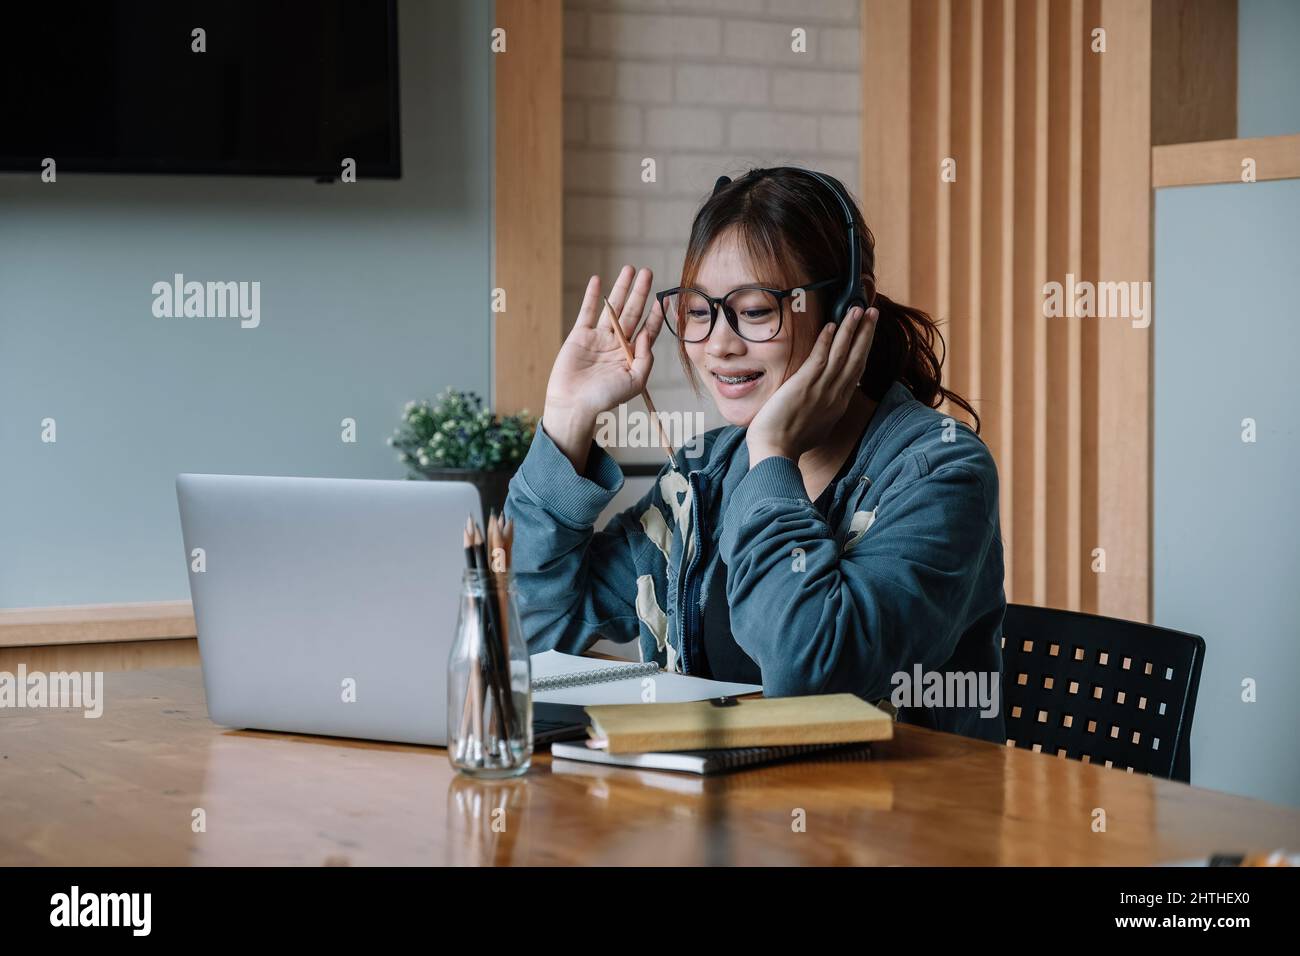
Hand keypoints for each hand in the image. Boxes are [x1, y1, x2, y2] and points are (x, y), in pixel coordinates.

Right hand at [542, 265, 663, 469]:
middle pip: (631, 312)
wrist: (575, 404)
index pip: (646, 330)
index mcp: (630, 355)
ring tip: (629, 269)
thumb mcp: (635, 382)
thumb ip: (645, 358)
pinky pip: (587, 311)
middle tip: (647, 272)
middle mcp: (616, 344)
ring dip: (620, 288)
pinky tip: (597, 280)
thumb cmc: (605, 398)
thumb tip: (646, 335)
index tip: (663, 300)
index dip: (655, 315)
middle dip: (640, 292)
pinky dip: (591, 295)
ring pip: (612, 308)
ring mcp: (598, 338)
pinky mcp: (579, 335)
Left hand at [746, 306, 877, 465]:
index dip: (863, 350)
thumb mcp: (815, 429)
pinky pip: (820, 356)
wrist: (776, 453)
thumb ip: (821, 413)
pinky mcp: (805, 384)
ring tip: (859, 309)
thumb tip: (820, 408)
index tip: (867, 335)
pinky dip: (827, 340)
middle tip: (873, 312)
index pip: (855, 372)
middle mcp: (836, 395)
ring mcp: (822, 388)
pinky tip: (832, 324)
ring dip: (852, 329)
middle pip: (857, 357)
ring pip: (843, 353)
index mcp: (838, 405)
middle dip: (866, 333)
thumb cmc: (789, 445)